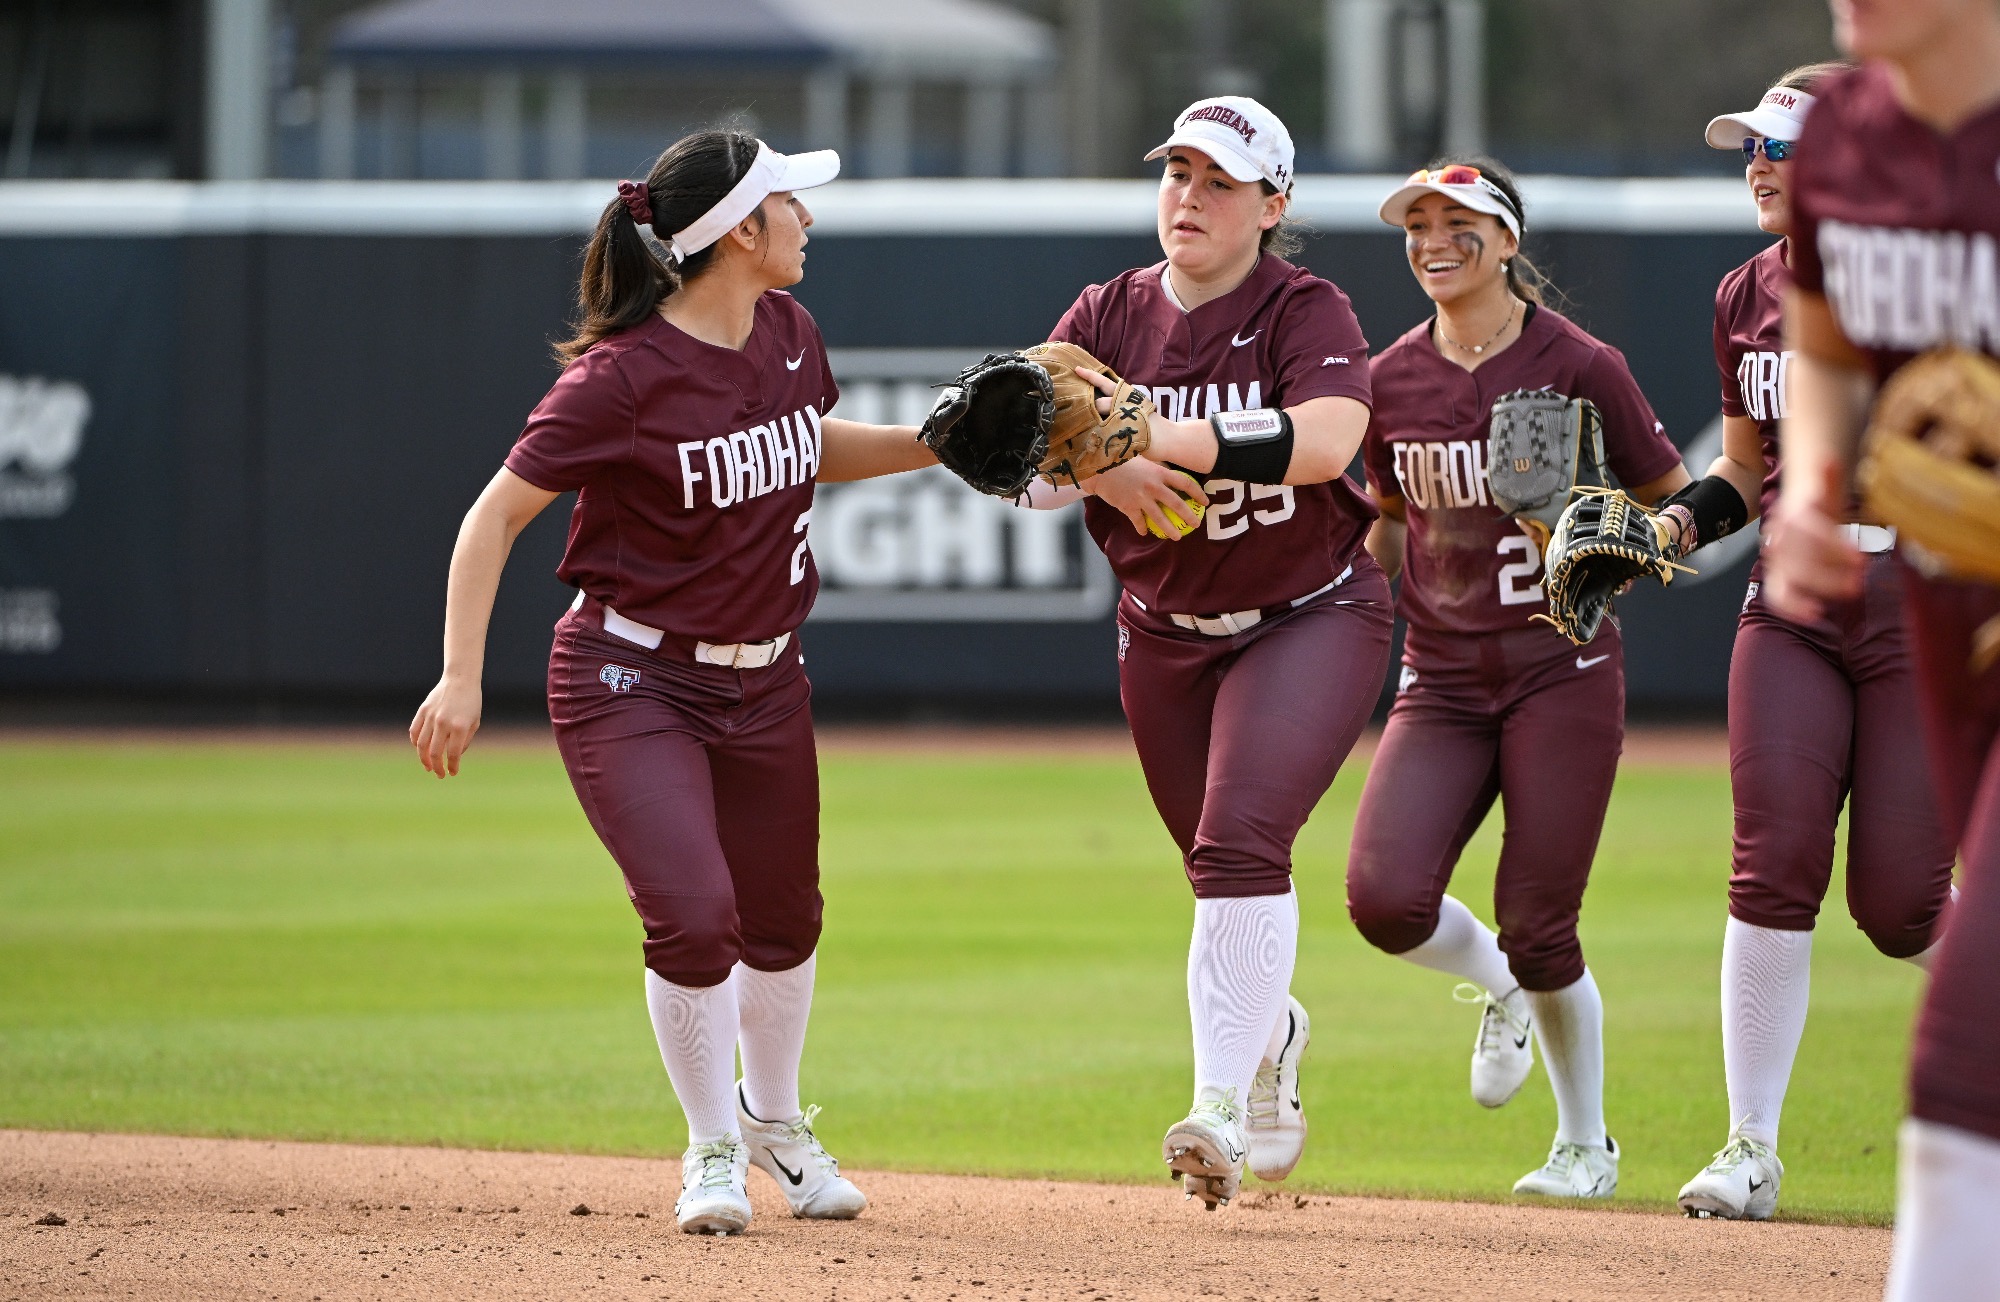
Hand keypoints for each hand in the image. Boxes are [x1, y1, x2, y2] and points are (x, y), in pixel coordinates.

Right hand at [410, 675, 482, 777]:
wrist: (460, 680)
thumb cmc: (471, 703)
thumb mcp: (474, 722)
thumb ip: (464, 741)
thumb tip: (453, 757)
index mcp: (460, 726)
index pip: (453, 754)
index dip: (452, 766)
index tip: (452, 773)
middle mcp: (444, 722)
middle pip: (435, 752)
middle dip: (437, 767)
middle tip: (439, 775)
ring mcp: (431, 716)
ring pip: (421, 744)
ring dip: (423, 759)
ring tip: (428, 767)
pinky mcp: (422, 711)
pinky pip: (414, 731)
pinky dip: (415, 743)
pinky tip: (420, 750)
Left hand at [1074, 367, 1213, 470]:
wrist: (1169, 436)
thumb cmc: (1149, 423)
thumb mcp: (1133, 408)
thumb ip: (1118, 406)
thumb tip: (1101, 405)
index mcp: (1125, 394)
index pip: (1104, 382)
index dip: (1090, 376)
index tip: (1076, 369)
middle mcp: (1125, 401)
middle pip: (1099, 401)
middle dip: (1089, 407)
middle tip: (1077, 410)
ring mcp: (1128, 415)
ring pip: (1104, 415)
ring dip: (1095, 422)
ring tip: (1089, 429)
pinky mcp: (1130, 429)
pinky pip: (1110, 431)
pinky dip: (1102, 435)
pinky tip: (1097, 440)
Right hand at [1087, 456, 1207, 537]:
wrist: (1100, 468)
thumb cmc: (1123, 461)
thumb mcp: (1145, 461)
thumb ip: (1158, 469)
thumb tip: (1171, 474)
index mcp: (1159, 472)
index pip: (1185, 483)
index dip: (1197, 493)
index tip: (1205, 502)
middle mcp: (1153, 486)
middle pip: (1176, 504)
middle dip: (1189, 516)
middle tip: (1195, 524)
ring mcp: (1140, 498)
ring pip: (1159, 518)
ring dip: (1169, 529)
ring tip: (1176, 537)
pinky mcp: (1128, 507)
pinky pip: (1138, 522)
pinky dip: (1142, 528)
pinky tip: (1144, 532)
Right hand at [1764, 464, 1863, 622]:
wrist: (1798, 517)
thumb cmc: (1820, 509)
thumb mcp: (1827, 492)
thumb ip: (1828, 479)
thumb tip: (1828, 459)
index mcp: (1792, 515)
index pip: (1808, 531)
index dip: (1834, 546)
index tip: (1862, 558)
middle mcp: (1780, 538)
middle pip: (1798, 559)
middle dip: (1831, 571)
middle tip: (1861, 578)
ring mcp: (1776, 561)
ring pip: (1790, 578)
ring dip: (1820, 586)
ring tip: (1851, 590)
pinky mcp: (1777, 579)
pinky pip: (1778, 595)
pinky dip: (1792, 607)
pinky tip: (1814, 614)